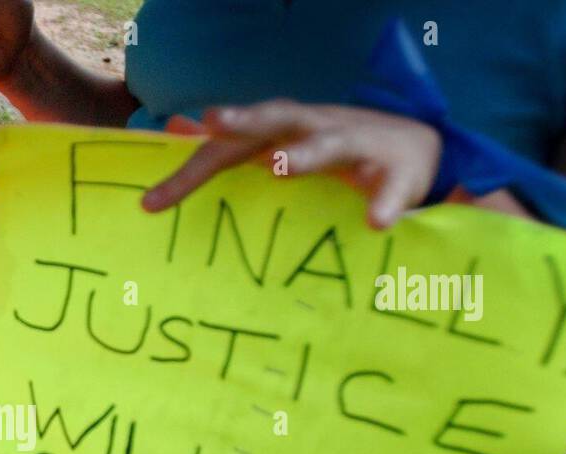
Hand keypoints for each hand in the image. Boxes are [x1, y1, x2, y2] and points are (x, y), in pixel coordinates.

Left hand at [142, 100, 442, 228]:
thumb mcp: (278, 146)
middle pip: (275, 118)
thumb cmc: (330, 151)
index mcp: (281, 130)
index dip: (189, 170)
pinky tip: (375, 222)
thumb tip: (173, 137)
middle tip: (215, 121)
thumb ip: (230, 149)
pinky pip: (390, 189)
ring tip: (280, 166)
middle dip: (245, 119)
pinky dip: (384, 203)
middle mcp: (315, 128)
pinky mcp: (398, 172)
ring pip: (328, 143)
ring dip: (304, 154)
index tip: (150, 204)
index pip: (227, 146)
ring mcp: (358, 144)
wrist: (415, 148)